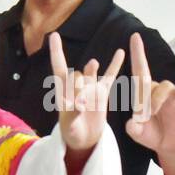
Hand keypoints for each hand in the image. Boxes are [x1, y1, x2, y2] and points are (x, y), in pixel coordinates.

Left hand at [49, 33, 123, 153]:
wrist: (84, 139)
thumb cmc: (72, 133)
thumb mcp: (70, 126)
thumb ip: (73, 113)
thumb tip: (80, 102)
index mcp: (63, 92)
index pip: (58, 68)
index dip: (56, 52)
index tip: (53, 35)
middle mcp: (76, 86)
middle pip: (76, 76)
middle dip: (78, 83)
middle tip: (81, 102)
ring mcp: (90, 88)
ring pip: (91, 73)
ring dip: (91, 68)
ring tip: (93, 65)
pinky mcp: (102, 92)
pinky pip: (110, 77)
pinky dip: (115, 65)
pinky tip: (120, 52)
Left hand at [126, 32, 174, 153]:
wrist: (172, 145)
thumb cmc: (153, 134)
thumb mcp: (139, 134)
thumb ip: (134, 130)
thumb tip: (133, 123)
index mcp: (143, 94)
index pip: (139, 71)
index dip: (137, 54)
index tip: (134, 36)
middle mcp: (157, 90)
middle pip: (146, 78)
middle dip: (139, 65)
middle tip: (137, 72)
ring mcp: (172, 94)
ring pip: (164, 87)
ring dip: (156, 100)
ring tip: (151, 115)